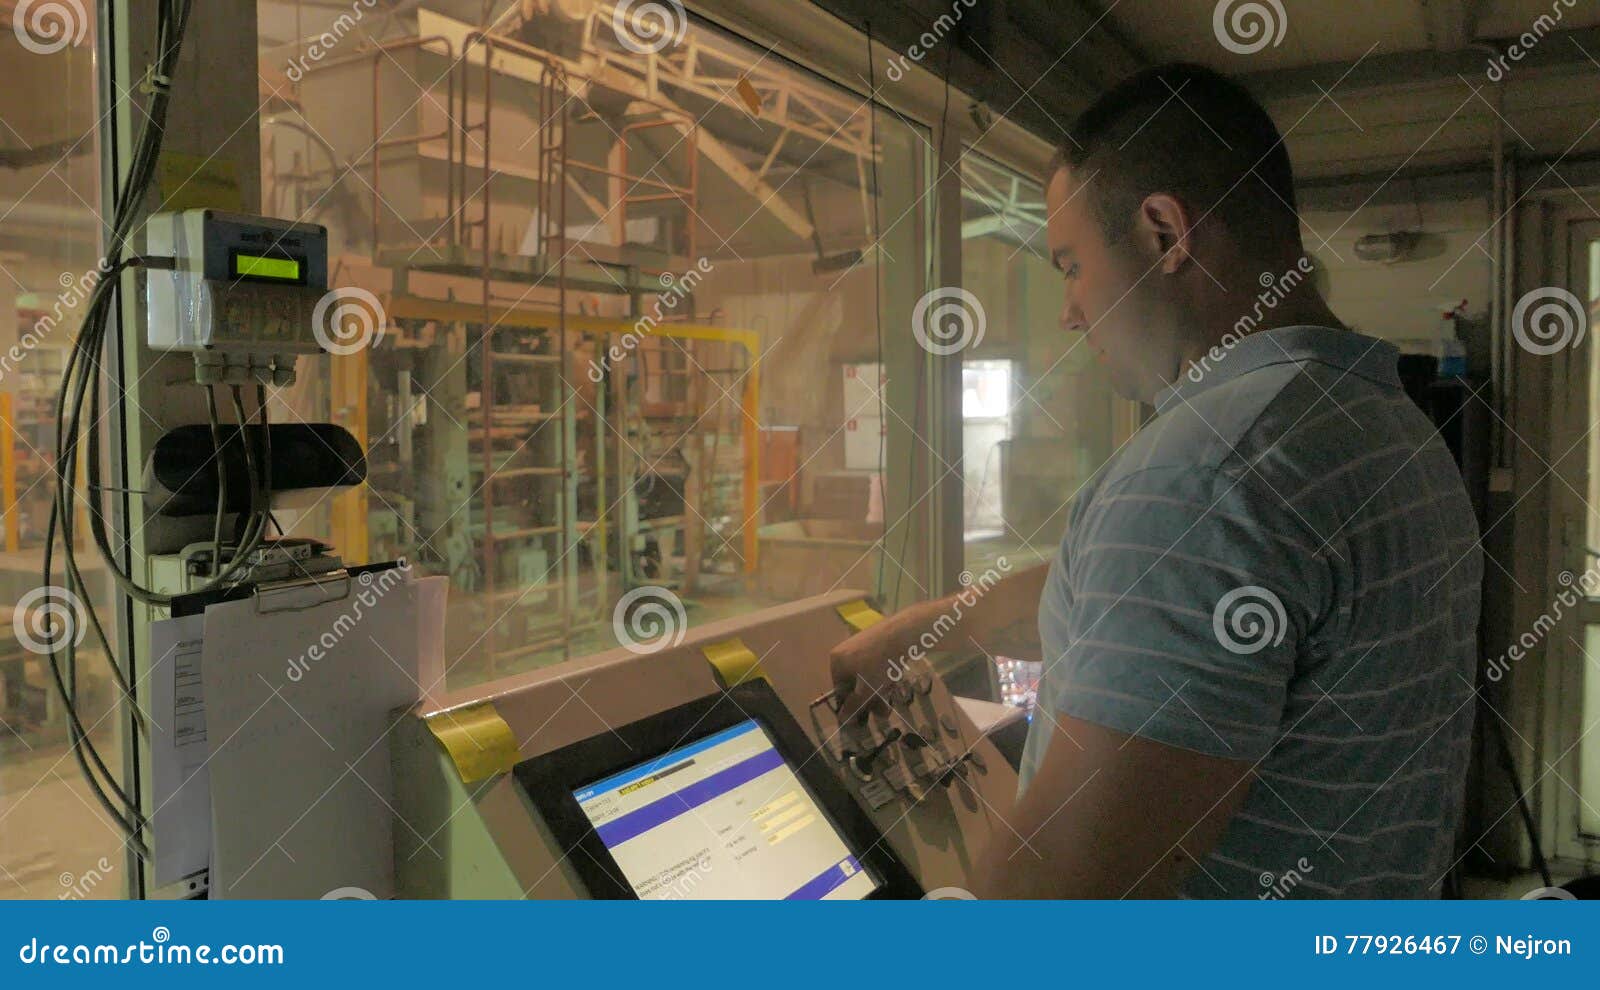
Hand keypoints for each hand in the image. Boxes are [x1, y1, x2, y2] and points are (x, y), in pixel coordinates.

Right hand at [827, 597, 952, 722]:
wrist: (903, 634)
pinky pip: (875, 664)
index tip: (863, 720)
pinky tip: (893, 680)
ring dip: (878, 690)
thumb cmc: (880, 664)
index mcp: (837, 661)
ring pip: (867, 675)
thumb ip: (854, 706)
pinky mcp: (876, 640)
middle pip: (854, 683)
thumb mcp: (867, 690)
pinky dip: (883, 676)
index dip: (852, 707)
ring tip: (890, 699)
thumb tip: (843, 720)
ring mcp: (861, 644)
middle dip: (869, 700)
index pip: (839, 690)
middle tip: (883, 712)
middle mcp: (845, 651)